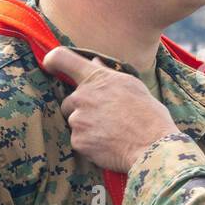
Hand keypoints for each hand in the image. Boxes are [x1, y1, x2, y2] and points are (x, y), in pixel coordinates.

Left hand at [43, 47, 179, 172]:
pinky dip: (90, 145)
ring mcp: (78, 120)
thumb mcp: (132, 85)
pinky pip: (78, 142)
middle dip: (83, 110)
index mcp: (96, 78)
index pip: (61, 58)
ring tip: (112, 133)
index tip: (50, 66)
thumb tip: (95, 61)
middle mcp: (82, 96)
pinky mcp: (78, 142)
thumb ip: (108, 73)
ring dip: (87, 128)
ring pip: (75, 123)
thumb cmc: (148, 115)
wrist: (154, 147)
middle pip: (70, 101)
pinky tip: (109, 145)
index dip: (52, 61)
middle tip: (107, 119)